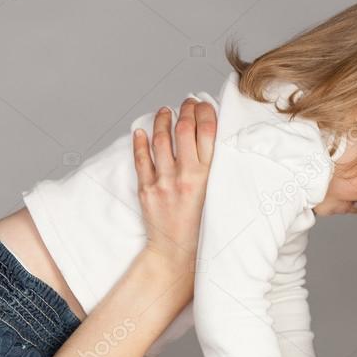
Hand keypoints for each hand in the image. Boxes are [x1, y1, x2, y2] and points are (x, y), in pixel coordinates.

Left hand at [132, 99, 216, 269]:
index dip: (204, 111)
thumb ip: (212, 169)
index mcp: (208, 176)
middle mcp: (186, 176)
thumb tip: (208, 138)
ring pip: (160, 140)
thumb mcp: (216, 195)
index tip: (203, 104)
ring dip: (162, 121)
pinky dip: (140, 142)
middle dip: (185, 110)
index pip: (207, 131)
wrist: (177, 253)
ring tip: (165, 112)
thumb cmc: (202, 226)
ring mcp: (165, 182)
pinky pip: (141, 159)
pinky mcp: (147, 190)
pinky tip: (141, 131)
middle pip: (184, 130)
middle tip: (186, 103)